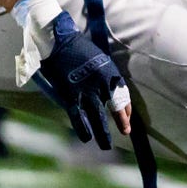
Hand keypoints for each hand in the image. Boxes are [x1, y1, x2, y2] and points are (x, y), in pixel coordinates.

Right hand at [27, 10, 130, 146]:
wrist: (59, 42)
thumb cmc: (79, 48)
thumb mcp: (100, 60)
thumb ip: (106, 76)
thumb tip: (110, 90)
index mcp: (111, 74)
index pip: (123, 96)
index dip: (126, 109)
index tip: (127, 117)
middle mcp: (102, 84)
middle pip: (116, 108)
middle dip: (122, 123)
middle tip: (125, 132)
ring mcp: (86, 91)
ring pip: (98, 117)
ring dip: (103, 133)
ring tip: (106, 146)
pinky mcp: (70, 95)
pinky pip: (78, 116)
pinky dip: (83, 128)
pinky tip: (86, 138)